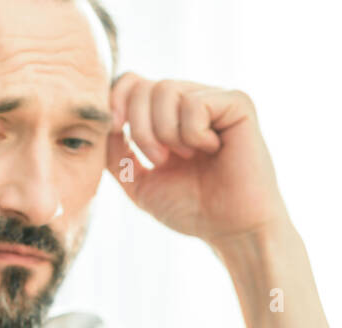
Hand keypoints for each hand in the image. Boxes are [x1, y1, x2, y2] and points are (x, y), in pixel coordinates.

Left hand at [105, 73, 289, 246]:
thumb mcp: (139, 182)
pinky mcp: (237, 103)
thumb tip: (104, 121)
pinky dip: (194, 134)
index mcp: (168, 116)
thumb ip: (116, 153)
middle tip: (159, 160)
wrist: (231, 229)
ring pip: (166, 90)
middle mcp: (191, 100)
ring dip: (167, 133)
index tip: (115, 129)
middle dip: (141, 128)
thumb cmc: (192, 209)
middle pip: (144, 86)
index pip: (132, 83)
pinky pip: (195, 102)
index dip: (116, 99)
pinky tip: (213, 150)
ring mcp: (214, 98)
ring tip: (187, 157)